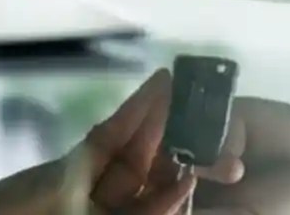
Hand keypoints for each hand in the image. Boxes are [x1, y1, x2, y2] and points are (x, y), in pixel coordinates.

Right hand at [0, 69, 239, 214]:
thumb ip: (150, 209)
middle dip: (177, 143)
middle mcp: (110, 211)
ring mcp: (92, 185)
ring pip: (136, 148)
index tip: (215, 160)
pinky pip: (110, 135)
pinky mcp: (74, 161)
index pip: (162, 205)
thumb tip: (186, 184)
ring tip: (186, 88)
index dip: (185, 183)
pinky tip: (155, 87)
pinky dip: (132, 112)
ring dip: (159, 118)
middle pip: (154, 174)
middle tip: (206, 114)